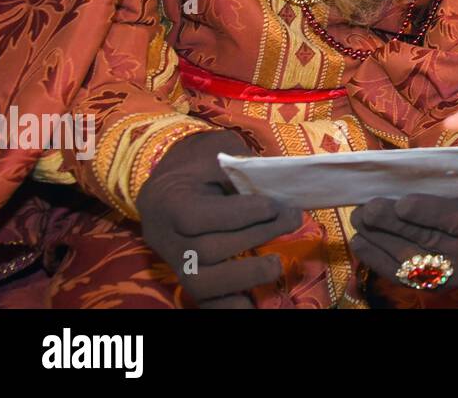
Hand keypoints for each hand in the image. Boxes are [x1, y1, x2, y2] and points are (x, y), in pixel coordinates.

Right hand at [136, 129, 303, 308]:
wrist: (170, 184)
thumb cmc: (199, 163)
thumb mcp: (217, 151)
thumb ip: (241, 167)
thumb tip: (280, 184)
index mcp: (168, 201)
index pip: (196, 217)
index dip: (239, 213)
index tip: (272, 204)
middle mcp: (166, 237)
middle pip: (206, 250)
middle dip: (256, 236)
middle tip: (292, 218)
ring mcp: (175, 262)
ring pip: (203, 283)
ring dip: (246, 275)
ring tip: (277, 263)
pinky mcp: (189, 278)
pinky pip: (205, 302)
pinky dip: (230, 307)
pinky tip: (255, 305)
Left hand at [350, 194, 457, 289]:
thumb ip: (443, 185)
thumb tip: (402, 175)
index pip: (454, 218)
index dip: (426, 212)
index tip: (402, 203)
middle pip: (426, 238)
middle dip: (393, 224)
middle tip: (368, 208)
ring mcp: (449, 274)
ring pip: (408, 257)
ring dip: (378, 238)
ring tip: (358, 219)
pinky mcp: (431, 286)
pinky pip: (399, 274)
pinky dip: (376, 257)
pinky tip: (360, 242)